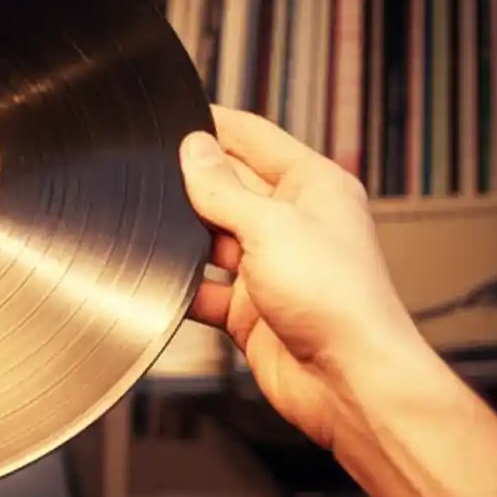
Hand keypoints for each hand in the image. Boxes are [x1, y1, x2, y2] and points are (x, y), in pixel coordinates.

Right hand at [179, 106, 422, 447]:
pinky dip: (180, 286)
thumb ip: (223, 189)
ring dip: (183, 237)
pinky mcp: (248, 309)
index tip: (173, 114)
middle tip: (148, 176)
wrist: (348, 382)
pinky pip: (201, 288)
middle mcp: (292, 223)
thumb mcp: (271, 227)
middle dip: (190, 184)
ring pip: (209, 238)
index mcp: (312, 186)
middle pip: (226, 187)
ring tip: (148, 227)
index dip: (213, 124)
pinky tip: (160, 281)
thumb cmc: (338, 301)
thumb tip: (193, 150)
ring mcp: (269, 266)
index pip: (253, 138)